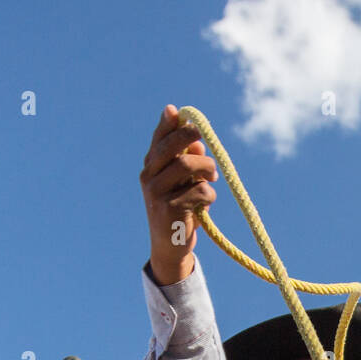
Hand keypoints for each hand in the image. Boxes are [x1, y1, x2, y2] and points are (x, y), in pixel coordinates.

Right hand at [140, 104, 218, 284]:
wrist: (170, 247)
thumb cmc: (179, 209)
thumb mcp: (181, 184)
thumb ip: (188, 161)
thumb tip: (199, 142)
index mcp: (150, 168)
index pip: (158, 140)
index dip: (168, 123)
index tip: (178, 112)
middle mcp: (149, 178)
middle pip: (172, 148)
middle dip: (191, 138)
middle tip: (205, 141)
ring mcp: (157, 194)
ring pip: (187, 165)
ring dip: (207, 168)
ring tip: (212, 177)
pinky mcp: (170, 210)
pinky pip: (200, 191)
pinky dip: (209, 195)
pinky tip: (205, 204)